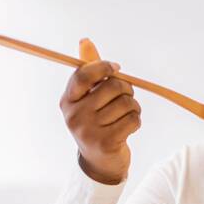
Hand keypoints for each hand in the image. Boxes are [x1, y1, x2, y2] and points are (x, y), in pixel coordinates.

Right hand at [61, 38, 140, 184]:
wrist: (98, 163)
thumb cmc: (95, 123)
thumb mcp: (88, 99)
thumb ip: (89, 72)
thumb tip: (85, 41)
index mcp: (67, 101)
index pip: (84, 74)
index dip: (103, 67)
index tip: (116, 68)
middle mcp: (74, 115)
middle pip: (112, 87)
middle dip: (126, 89)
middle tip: (126, 97)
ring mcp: (89, 131)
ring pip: (126, 103)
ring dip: (133, 107)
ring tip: (128, 114)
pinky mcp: (106, 143)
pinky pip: (133, 120)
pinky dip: (136, 120)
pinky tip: (129, 127)